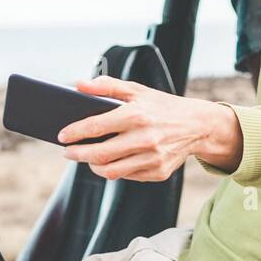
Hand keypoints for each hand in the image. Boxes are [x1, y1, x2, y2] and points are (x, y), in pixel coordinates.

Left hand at [58, 76, 242, 180]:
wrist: (198, 125)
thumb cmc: (162, 106)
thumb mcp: (137, 90)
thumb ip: (106, 86)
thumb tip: (77, 85)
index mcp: (137, 115)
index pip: (96, 126)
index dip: (74, 132)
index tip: (62, 136)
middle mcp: (145, 138)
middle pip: (99, 154)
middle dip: (77, 154)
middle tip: (67, 152)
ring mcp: (153, 158)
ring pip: (111, 171)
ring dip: (93, 165)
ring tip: (86, 157)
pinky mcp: (158, 173)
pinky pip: (127, 176)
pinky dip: (115, 169)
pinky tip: (110, 161)